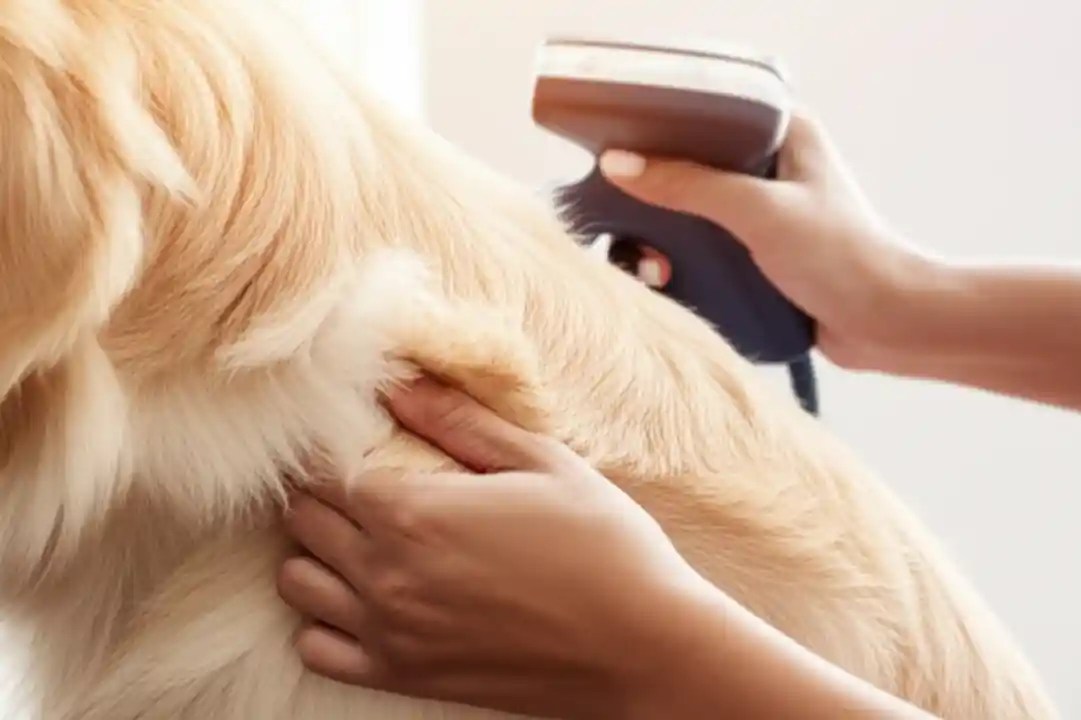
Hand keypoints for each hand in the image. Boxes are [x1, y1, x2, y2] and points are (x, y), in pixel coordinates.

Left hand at [277, 376, 723, 718]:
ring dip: (317, 551)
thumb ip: (461, 422)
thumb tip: (398, 384)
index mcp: (413, 511)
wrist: (643, 648)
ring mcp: (389, 631)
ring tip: (364, 536)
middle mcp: (384, 573)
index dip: (332, 444)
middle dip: (323, 490)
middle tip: (365, 477)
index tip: (356, 435)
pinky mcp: (403, 677)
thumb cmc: (604, 545)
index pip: (323, 466)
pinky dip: (325, 621)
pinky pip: (316, 649)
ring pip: (296, 581)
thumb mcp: (543, 463)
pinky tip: (368, 599)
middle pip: (303, 518)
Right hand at [598, 107, 947, 369]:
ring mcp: (762, 212)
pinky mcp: (757, 254)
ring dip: (662, 241)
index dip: (659, 131)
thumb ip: (691, 186)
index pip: (705, 113)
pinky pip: (701, 250)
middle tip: (635, 230)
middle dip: (653, 201)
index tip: (620, 158)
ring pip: (687, 214)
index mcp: (783, 130)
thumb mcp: (760, 213)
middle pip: (686, 167)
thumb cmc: (842, 257)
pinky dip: (680, 265)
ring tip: (656, 269)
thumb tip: (620, 164)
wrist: (888, 325)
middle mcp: (770, 165)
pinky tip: (669, 281)